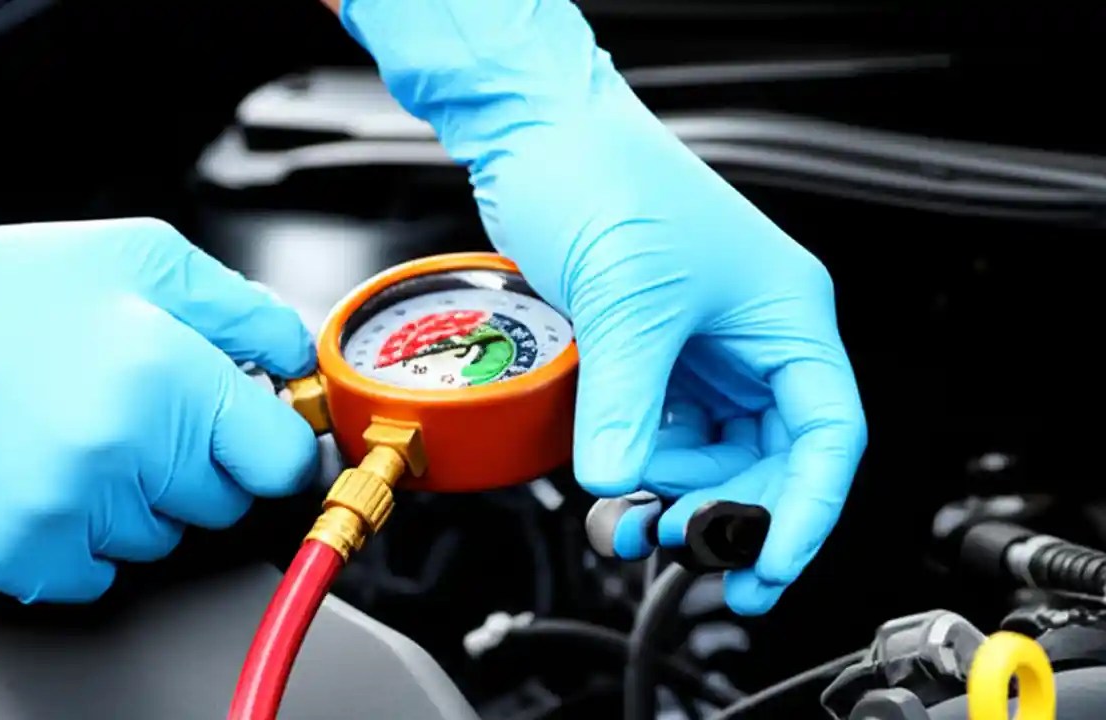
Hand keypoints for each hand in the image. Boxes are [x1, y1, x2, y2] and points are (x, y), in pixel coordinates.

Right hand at [0, 188, 317, 602]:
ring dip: (135, 501)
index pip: (280, 461)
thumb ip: (242, 312)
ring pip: (158, 540)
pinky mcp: (17, 555)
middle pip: (222, 504)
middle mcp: (125, 452)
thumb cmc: (1, 288)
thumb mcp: (142, 259)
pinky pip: (94, 576)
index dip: (272, 446)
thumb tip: (299, 360)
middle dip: (197, 464)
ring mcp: (68, 513)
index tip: (255, 438)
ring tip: (76, 433)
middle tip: (140, 413)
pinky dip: (80, 540)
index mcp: (169, 376)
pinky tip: (45, 475)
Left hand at [341, 0, 865, 612]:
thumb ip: (626, 402)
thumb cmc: (603, 175)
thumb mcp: (627, 298)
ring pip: (713, 447)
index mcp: (784, 312)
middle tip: (682, 551)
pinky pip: (663, 424)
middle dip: (728, 508)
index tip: (766, 565)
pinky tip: (615, 473)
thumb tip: (620, 481)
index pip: (825, 433)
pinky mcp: (651, 347)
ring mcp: (700, 342)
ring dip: (677, 488)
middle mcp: (752, 332)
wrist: (536, 134)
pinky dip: (642, 457)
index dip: (804, 509)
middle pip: (769, 454)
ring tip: (632, 516)